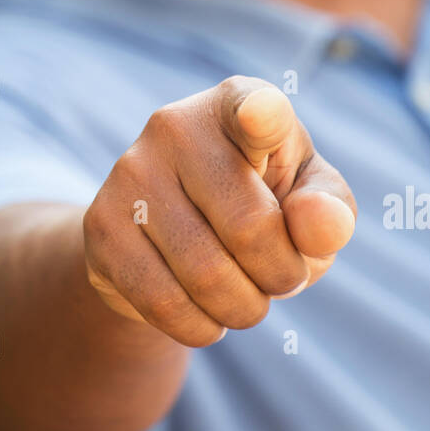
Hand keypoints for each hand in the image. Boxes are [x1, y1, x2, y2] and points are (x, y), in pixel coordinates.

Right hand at [83, 76, 356, 345]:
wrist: (170, 237)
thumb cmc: (262, 204)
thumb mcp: (307, 197)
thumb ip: (328, 208)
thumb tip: (317, 227)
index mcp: (239, 103)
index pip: (254, 107)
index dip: (262, 115)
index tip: (263, 117)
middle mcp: (176, 125)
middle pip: (251, 230)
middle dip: (281, 276)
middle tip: (280, 278)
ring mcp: (130, 172)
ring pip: (206, 276)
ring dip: (243, 309)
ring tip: (244, 297)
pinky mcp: (101, 225)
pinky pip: (163, 303)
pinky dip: (201, 327)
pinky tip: (207, 315)